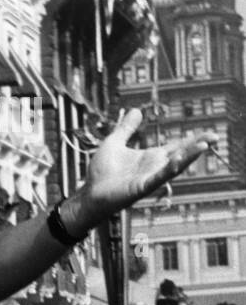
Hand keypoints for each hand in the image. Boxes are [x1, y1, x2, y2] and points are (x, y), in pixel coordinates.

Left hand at [68, 109, 217, 231]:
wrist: (88, 194)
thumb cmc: (100, 173)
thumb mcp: (114, 142)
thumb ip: (126, 128)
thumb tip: (136, 110)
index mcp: (149, 157)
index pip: (175, 146)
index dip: (190, 140)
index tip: (207, 133)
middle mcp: (153, 168)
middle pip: (180, 155)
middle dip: (196, 147)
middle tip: (215, 137)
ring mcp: (148, 178)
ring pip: (173, 166)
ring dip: (189, 156)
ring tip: (204, 145)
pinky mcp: (140, 188)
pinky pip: (158, 178)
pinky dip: (169, 169)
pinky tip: (179, 159)